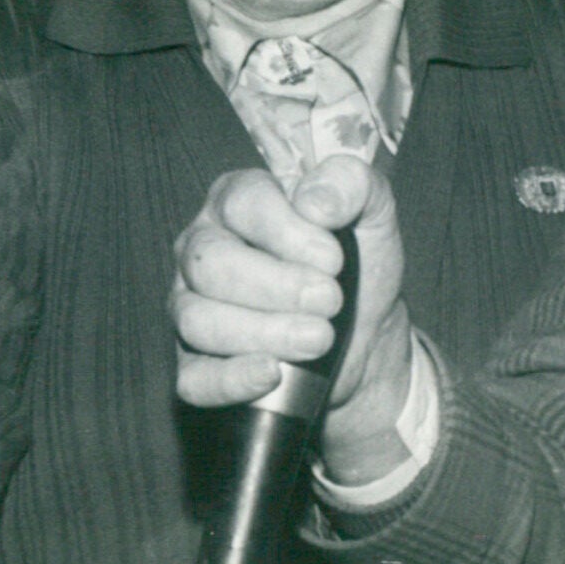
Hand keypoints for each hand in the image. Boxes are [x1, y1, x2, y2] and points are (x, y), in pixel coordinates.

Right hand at [172, 157, 412, 454]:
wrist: (366, 338)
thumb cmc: (357, 268)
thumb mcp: (373, 214)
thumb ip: (353, 184)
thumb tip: (316, 200)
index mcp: (237, 201)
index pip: (240, 204)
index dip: (287, 233)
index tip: (334, 260)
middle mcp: (202, 251)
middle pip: (211, 265)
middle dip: (278, 287)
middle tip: (331, 301)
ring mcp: (191, 308)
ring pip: (198, 321)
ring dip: (265, 333)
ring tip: (320, 338)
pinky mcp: (196, 364)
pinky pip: (193, 378)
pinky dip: (231, 379)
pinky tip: (272, 373)